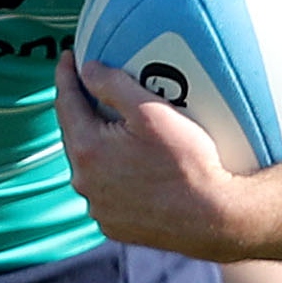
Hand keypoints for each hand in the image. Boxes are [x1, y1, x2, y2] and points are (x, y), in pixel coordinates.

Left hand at [56, 58, 252, 257]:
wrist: (215, 218)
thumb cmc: (189, 164)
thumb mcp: (153, 112)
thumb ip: (114, 85)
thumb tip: (88, 69)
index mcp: (87, 150)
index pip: (66, 103)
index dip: (66, 76)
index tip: (69, 58)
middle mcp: (84, 182)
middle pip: (74, 135)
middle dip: (80, 110)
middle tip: (91, 90)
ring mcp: (97, 207)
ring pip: (88, 166)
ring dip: (96, 145)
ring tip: (112, 127)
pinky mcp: (113, 224)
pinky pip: (104, 191)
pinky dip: (110, 174)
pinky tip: (128, 165)